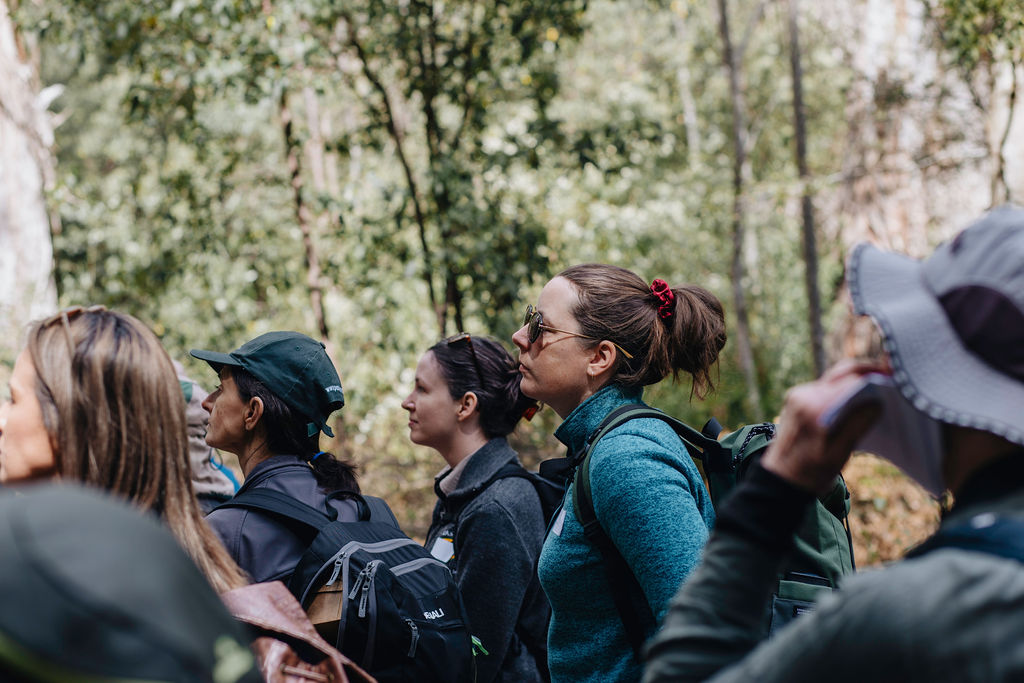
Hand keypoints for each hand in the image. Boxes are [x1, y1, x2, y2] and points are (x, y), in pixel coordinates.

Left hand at [761, 360, 885, 493]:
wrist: (782, 479)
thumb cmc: (811, 471)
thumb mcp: (838, 454)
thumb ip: (856, 425)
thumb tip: (877, 401)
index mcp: (814, 407)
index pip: (851, 380)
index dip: (876, 377)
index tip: (896, 380)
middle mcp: (804, 395)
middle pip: (843, 373)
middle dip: (868, 372)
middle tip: (892, 377)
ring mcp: (799, 395)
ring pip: (835, 379)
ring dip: (856, 380)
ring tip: (880, 388)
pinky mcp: (798, 398)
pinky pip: (827, 387)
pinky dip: (844, 389)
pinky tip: (859, 399)